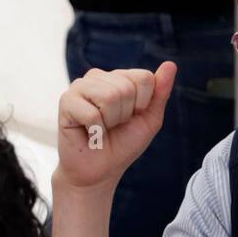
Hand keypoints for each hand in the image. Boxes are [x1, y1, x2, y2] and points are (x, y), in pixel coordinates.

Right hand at [55, 63, 176, 191]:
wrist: (99, 172)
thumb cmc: (123, 144)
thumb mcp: (149, 120)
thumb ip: (160, 92)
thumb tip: (171, 64)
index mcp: (119, 77)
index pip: (144, 77)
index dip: (143, 104)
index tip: (131, 118)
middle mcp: (98, 77)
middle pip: (127, 87)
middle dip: (125, 115)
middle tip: (113, 126)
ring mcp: (80, 86)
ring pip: (110, 96)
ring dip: (110, 122)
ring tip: (101, 128)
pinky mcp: (66, 101)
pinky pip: (92, 113)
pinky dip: (96, 131)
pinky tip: (88, 132)